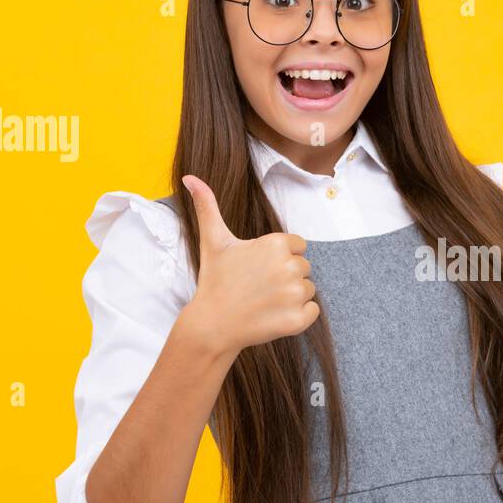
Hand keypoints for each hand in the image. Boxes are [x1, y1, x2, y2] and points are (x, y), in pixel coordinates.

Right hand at [179, 174, 318, 354]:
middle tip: (259, 286)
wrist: (212, 325)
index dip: (279, 257)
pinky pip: (312, 311)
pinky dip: (298, 316)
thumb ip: (208, 206)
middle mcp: (289, 267)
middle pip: (303, 267)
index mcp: (275, 244)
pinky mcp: (298, 320)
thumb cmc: (215, 281)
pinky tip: (274, 315)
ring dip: (292, 296)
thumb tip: (190, 177)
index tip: (258, 268)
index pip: (297, 246)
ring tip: (265, 301)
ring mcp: (295, 295)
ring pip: (308, 289)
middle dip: (285, 276)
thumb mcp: (213, 241)